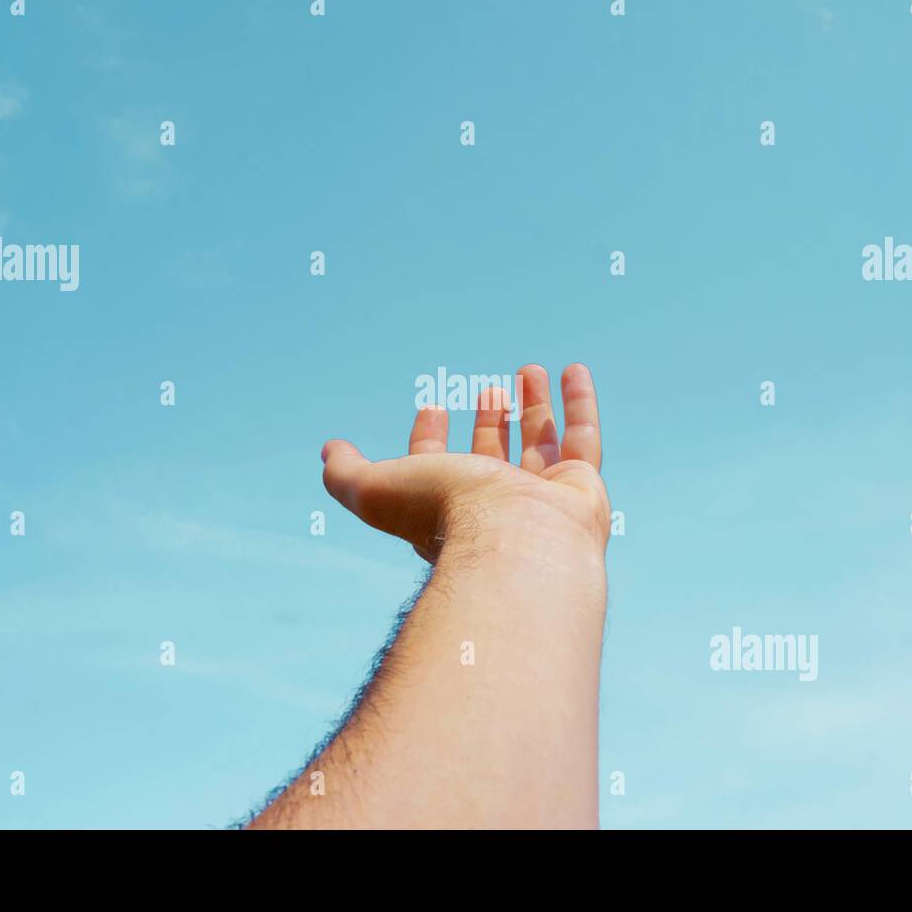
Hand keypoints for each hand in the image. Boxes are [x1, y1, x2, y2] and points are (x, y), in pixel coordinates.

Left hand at [321, 363, 608, 561]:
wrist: (516, 542)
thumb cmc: (444, 515)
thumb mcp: (375, 490)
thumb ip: (344, 475)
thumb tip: (328, 453)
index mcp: (449, 511)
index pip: (437, 470)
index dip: (428, 439)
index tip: (431, 408)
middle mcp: (497, 508)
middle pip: (492, 459)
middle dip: (489, 423)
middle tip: (488, 392)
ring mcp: (541, 499)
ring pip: (539, 444)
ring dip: (532, 406)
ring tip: (529, 370)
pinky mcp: (581, 487)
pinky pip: (583, 438)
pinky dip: (579, 403)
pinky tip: (573, 370)